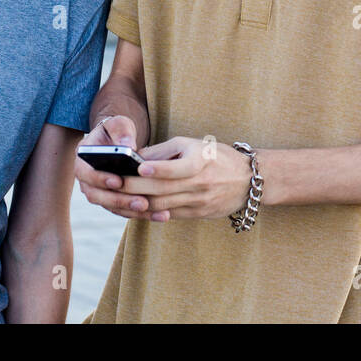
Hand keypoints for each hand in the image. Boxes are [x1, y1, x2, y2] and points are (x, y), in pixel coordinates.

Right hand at [74, 114, 150, 219]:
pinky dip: (141, 214)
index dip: (100, 179)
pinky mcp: (114, 202)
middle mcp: (88, 181)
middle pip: (98, 196)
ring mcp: (100, 193)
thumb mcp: (119, 124)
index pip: (86, 174)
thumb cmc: (118, 131)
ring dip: (132, 210)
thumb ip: (121, 131)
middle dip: (120, 200)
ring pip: (112, 207)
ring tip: (152, 209)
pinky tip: (160, 214)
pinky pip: (125, 211)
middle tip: (141, 202)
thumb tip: (128, 146)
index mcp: (83, 161)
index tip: (118, 181)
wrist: (119, 141)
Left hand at [119, 136, 253, 222]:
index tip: (139, 167)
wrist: (248, 180)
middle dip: (135, 188)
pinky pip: (170, 215)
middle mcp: (200, 183)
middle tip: (113, 184)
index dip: (158, 168)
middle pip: (163, 189)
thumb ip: (163, 151)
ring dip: (138, 204)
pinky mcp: (199, 214)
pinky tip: (134, 208)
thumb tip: (134, 157)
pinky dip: (151, 213)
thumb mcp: (193, 144)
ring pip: (163, 205)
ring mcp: (200, 201)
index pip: (177, 168)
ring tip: (117, 198)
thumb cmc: (215, 156)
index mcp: (201, 161)